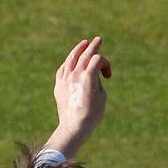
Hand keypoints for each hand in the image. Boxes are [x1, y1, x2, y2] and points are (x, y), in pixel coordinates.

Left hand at [47, 36, 111, 156]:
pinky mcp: (59, 85)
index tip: (108, 77)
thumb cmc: (92, 114)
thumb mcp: (101, 95)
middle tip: (98, 40)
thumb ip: (97, 80)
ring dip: (79, 49)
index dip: (106, 64)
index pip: (98, 59)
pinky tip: (71, 60)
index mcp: (88, 76)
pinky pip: (63, 69)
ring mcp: (65, 79)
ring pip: (71, 58)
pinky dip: (68, 62)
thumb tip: (91, 73)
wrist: (74, 127)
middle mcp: (75, 74)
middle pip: (85, 54)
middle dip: (93, 46)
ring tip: (84, 43)